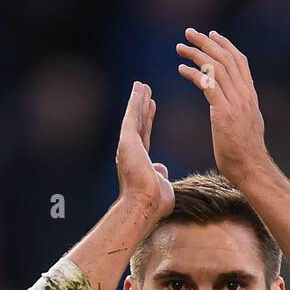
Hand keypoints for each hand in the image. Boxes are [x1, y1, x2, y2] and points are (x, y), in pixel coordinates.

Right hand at [115, 81, 174, 218]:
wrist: (145, 204)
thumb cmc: (155, 202)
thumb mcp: (161, 185)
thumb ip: (161, 174)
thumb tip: (161, 168)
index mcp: (139, 161)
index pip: (145, 135)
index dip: (148, 119)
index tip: (152, 106)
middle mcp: (131, 152)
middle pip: (138, 123)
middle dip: (142, 106)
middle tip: (145, 90)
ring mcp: (128, 145)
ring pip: (135, 116)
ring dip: (138, 99)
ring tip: (142, 85)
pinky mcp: (127, 139)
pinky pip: (132, 115)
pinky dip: (134, 101)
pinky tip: (138, 88)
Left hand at [176, 28, 268, 185]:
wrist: (251, 168)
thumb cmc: (247, 154)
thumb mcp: (249, 125)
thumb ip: (243, 109)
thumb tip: (238, 105)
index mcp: (250, 96)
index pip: (239, 61)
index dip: (225, 45)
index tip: (212, 35)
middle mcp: (244, 94)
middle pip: (226, 58)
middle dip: (206, 42)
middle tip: (189, 33)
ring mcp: (235, 103)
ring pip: (215, 68)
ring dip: (196, 54)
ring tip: (180, 48)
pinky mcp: (223, 113)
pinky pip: (207, 85)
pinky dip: (194, 74)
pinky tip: (182, 69)